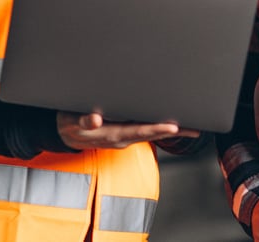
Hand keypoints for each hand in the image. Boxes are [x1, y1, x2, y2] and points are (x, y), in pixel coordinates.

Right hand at [56, 111, 198, 149]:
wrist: (65, 133)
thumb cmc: (70, 123)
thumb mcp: (71, 121)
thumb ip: (83, 121)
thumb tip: (95, 120)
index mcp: (112, 134)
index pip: (139, 132)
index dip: (156, 129)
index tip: (173, 127)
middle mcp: (122, 138)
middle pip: (151, 135)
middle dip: (173, 131)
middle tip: (193, 128)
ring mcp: (125, 137)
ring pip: (152, 134)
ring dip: (172, 131)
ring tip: (192, 128)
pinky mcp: (125, 133)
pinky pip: (147, 132)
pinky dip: (162, 129)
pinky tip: (175, 127)